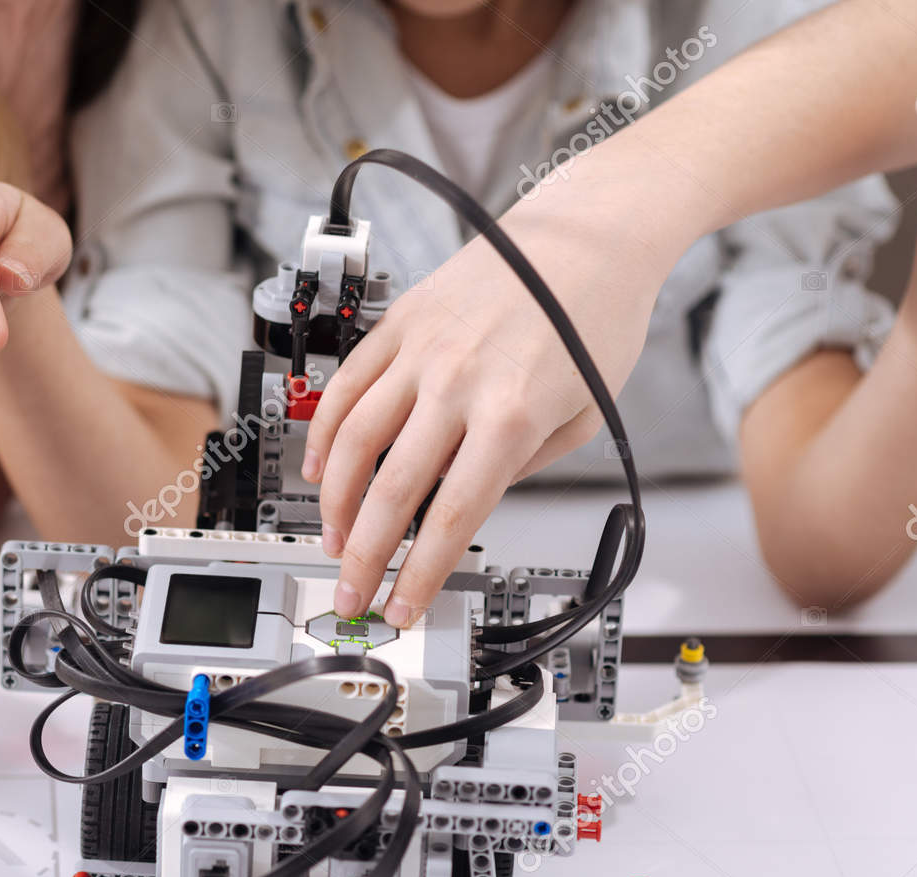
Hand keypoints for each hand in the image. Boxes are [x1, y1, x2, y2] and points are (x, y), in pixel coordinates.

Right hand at [303, 197, 668, 626]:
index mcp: (510, 415)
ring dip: (332, 502)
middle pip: (390, 491)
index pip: (450, 519)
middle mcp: (457, 383)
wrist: (591, 232)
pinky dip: (323, 434)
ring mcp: (420, 349)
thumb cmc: (598, 318)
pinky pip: (344, 386)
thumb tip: (462, 499)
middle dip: (363, 556)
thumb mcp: (584, 414)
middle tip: (350, 593)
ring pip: (351, 440)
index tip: (403, 606)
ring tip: (331, 538)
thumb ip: (520, 466)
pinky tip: (318, 469)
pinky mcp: (399, 321)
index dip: (420, 574)